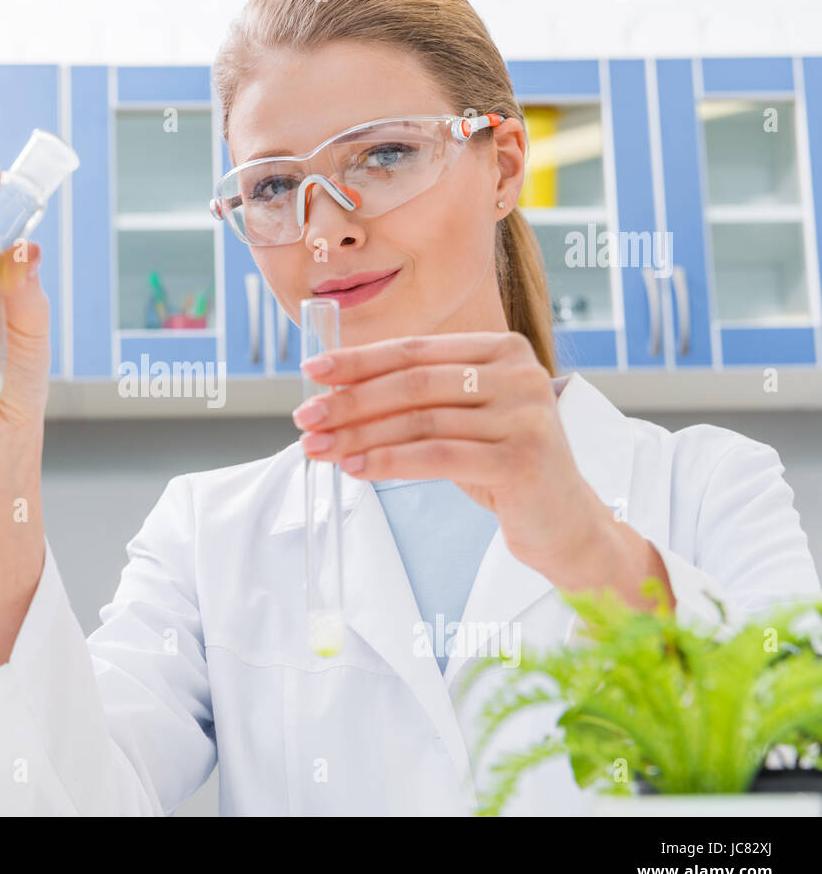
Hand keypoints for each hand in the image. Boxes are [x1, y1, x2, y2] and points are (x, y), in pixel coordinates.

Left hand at [293, 331, 670, 602]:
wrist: (566, 524)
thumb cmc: (505, 468)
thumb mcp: (464, 420)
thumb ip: (418, 398)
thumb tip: (335, 394)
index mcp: (503, 349)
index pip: (415, 350)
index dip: (359, 360)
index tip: (313, 371)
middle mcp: (519, 374)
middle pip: (413, 383)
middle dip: (351, 400)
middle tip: (306, 417)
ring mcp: (525, 415)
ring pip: (420, 420)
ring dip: (359, 435)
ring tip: (319, 448)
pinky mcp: (522, 459)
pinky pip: (437, 457)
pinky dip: (389, 461)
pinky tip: (355, 468)